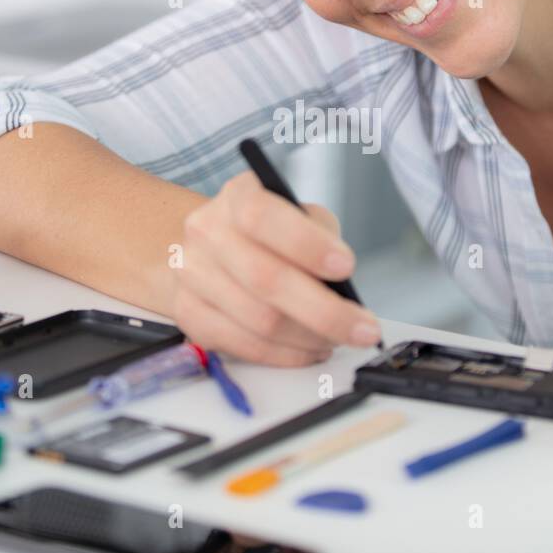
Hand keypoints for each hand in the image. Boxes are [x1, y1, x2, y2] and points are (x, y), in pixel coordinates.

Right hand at [170, 170, 381, 366]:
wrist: (217, 249)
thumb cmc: (272, 234)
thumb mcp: (301, 216)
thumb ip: (321, 237)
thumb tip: (342, 289)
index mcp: (237, 197)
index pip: (263, 217)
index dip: (307, 244)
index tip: (347, 267)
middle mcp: (206, 232)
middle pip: (265, 280)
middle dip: (325, 311)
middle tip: (363, 328)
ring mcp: (192, 275)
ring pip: (258, 321)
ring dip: (309, 338)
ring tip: (338, 339)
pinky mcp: (189, 314)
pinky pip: (243, 346)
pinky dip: (286, 355)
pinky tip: (310, 349)